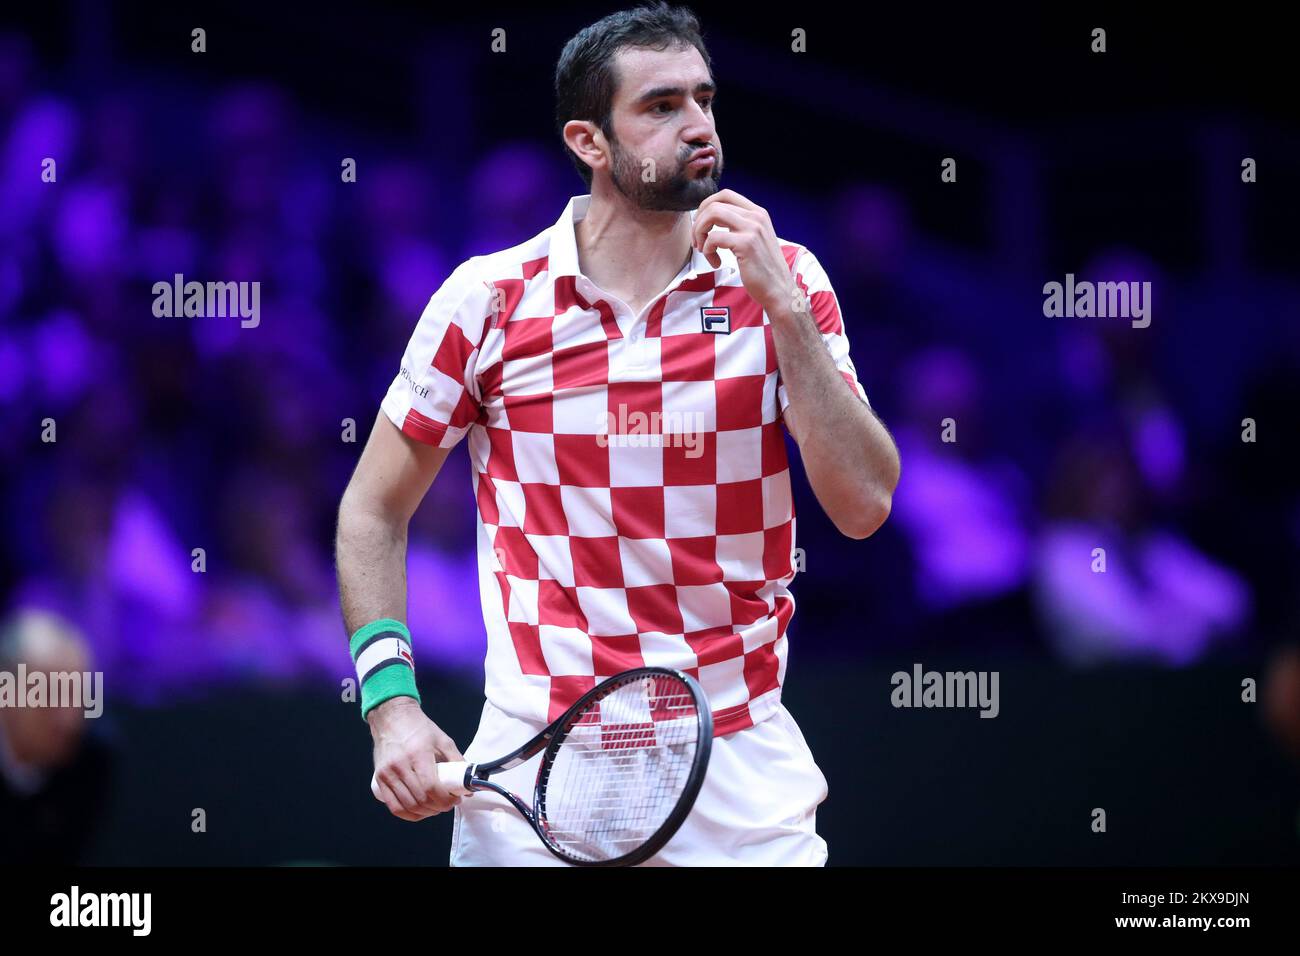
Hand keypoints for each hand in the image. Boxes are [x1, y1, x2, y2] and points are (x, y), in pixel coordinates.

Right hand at [368, 697, 465, 821]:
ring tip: (436, 807)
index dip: (445, 800)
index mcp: (418, 754)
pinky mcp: (379, 780)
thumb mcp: (443, 740)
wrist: (392, 718)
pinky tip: (419, 812)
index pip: (431, 788)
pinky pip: (393, 806)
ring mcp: (387, 774)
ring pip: (408, 806)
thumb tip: (468, 783)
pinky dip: (408, 814)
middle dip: (439, 807)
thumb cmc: (419, 728)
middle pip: (421, 799)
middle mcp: (400, 766)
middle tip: (448, 804)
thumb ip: (457, 761)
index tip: (455, 800)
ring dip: (426, 812)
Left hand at [691, 189, 795, 312]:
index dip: (706, 206)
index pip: (725, 194)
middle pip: (715, 204)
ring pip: (712, 214)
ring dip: (700, 232)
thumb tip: (711, 219)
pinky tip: (715, 262)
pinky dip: (708, 250)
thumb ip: (739, 226)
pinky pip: (714, 238)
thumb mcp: (754, 239)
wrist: (779, 290)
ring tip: (704, 250)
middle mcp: (756, 217)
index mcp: (758, 213)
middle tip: (697, 241)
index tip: (701, 225)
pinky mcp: (746, 244)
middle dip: (699, 222)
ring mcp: (752, 229)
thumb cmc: (763, 269)